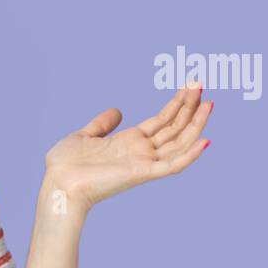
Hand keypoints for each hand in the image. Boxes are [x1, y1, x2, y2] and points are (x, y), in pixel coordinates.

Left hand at [43, 80, 211, 210]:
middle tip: (202, 84)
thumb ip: (102, 124)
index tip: (191, 85)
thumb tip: (118, 111)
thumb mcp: (84, 135)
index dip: (177, 103)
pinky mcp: (142, 174)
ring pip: (179, 142)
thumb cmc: (65, 165)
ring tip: (209, 103)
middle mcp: (140, 152)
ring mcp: (143, 163)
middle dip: (189, 106)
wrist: (57, 183)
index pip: (161, 120)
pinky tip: (205, 140)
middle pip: (174, 127)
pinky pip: (172, 166)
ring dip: (195, 124)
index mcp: (128, 142)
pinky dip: (190, 155)